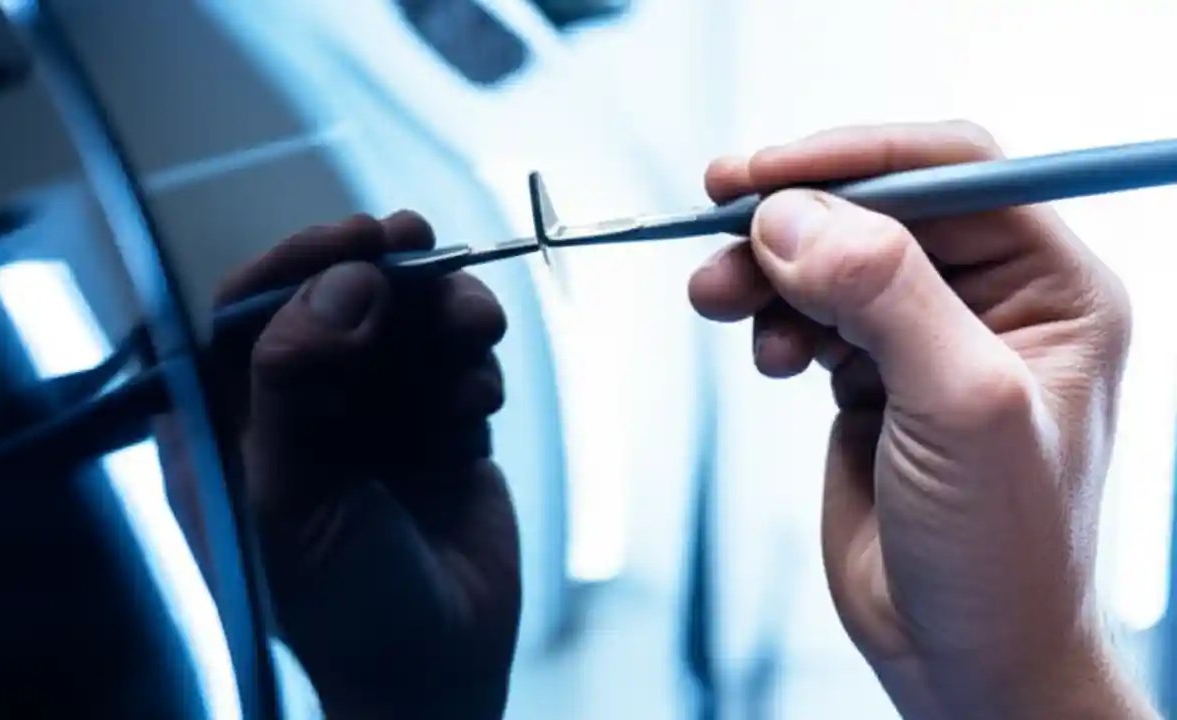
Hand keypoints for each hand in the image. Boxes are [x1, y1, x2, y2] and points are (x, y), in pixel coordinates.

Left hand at [215, 212, 518, 719]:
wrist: (438, 675)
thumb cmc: (339, 605)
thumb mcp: (289, 495)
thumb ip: (294, 380)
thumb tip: (340, 281)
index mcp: (228, 428)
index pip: (244, 316)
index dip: (294, 264)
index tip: (353, 238)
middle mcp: (296, 415)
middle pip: (336, 307)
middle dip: (382, 275)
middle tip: (419, 240)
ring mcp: (369, 423)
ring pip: (404, 331)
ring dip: (442, 317)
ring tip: (475, 324)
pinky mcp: (434, 435)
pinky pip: (453, 374)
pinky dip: (470, 376)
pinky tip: (476, 409)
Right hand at [689, 122, 1153, 718]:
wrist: (965, 658)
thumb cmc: (1004, 555)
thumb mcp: (961, 411)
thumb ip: (884, 297)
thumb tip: (793, 216)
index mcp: (1053, 288)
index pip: (952, 174)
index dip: (855, 160)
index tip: (763, 175)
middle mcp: (995, 302)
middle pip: (878, 211)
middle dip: (792, 217)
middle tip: (716, 220)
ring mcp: (929, 339)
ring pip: (831, 260)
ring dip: (766, 270)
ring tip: (716, 298)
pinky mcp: (874, 378)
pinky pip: (809, 314)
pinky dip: (771, 318)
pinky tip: (768, 356)